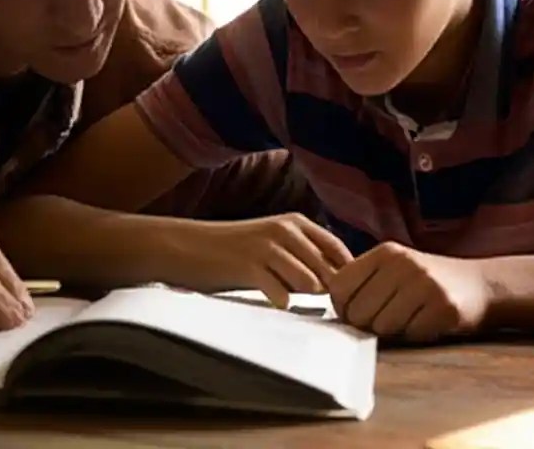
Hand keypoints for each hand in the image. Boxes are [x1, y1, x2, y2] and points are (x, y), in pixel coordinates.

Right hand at [197, 213, 353, 307]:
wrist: (187, 246)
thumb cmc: (233, 250)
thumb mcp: (273, 243)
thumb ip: (303, 256)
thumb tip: (337, 282)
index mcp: (295, 222)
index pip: (338, 249)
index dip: (346, 275)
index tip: (341, 294)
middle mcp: (285, 230)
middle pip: (327, 270)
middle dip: (329, 293)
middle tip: (321, 309)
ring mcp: (267, 247)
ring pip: (309, 282)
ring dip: (306, 299)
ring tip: (297, 304)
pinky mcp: (249, 266)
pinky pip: (281, 293)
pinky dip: (282, 303)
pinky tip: (274, 303)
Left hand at [329, 242, 490, 342]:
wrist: (478, 284)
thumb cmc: (425, 281)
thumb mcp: (393, 268)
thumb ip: (363, 281)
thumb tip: (334, 308)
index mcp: (385, 252)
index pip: (339, 287)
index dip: (342, 308)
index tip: (355, 313)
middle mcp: (403, 264)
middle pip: (358, 312)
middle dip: (368, 324)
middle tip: (388, 318)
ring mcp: (425, 284)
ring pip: (382, 327)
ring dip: (393, 331)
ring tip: (410, 317)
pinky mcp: (444, 307)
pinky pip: (410, 335)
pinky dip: (415, 335)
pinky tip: (428, 321)